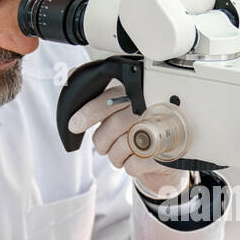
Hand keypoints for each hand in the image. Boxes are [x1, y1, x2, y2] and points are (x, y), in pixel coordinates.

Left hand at [67, 82, 190, 199]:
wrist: (170, 156)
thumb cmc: (141, 130)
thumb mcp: (120, 111)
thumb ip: (99, 96)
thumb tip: (69, 73)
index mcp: (138, 95)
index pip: (109, 99)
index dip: (89, 112)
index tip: (74, 125)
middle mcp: (150, 109)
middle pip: (114, 125)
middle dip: (103, 141)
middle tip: (104, 147)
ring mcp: (160, 131)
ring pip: (121, 147)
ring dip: (116, 156)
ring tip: (122, 155)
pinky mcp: (164, 154)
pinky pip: (133, 164)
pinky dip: (130, 166)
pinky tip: (138, 160)